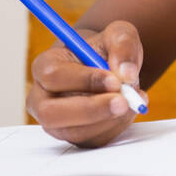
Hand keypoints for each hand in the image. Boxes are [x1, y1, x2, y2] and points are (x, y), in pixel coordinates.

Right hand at [26, 19, 148, 147]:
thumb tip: (126, 73)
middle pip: (51, 113)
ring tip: (133, 100)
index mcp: (45, 66)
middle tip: (123, 102)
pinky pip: (93, 140)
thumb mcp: (119, 34)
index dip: (84, 80)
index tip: (115, 80)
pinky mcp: (75, 137)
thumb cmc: (106, 49)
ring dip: (109, 119)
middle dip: (90, 110)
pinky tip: (128, 110)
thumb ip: (123, 45)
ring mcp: (56, 122)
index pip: (53, 76)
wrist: (109, 68)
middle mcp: (42, 98)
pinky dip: (116, 127)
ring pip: (75, 132)